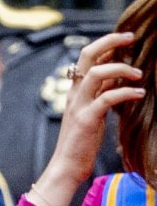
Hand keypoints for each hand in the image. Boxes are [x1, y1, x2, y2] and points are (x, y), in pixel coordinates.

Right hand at [35, 29, 142, 205]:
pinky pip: (107, 98)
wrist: (66, 168)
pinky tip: (139, 94)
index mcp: (75, 90)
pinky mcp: (86, 120)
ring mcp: (79, 106)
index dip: (106, 43)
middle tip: (132, 38)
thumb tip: (116, 78)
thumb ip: (100, 93)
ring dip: (121, 68)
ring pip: (97, 73)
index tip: (126, 39)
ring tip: (139, 74)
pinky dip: (126, 93)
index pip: (87, 56)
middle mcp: (75, 93)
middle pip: (87, 55)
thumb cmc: (81, 143)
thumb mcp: (92, 112)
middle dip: (111, 41)